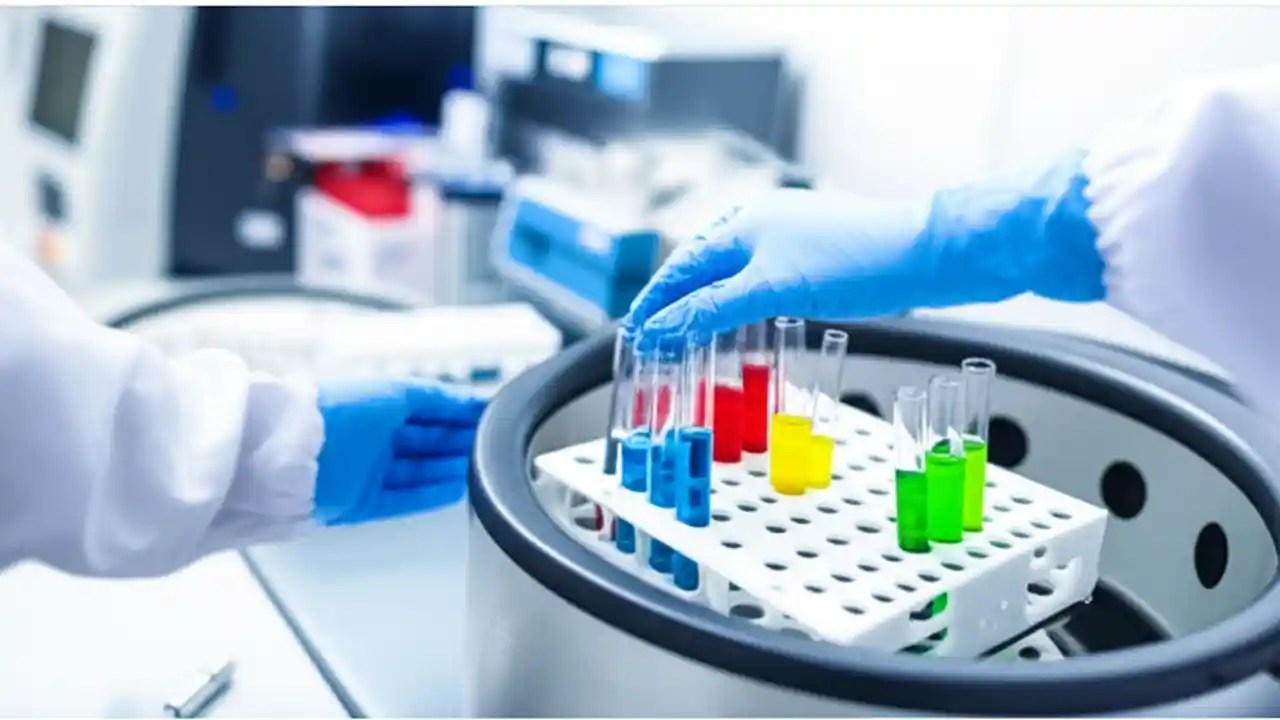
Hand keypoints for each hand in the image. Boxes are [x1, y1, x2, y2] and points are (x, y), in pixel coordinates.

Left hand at [313, 379, 485, 525]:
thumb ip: (434, 398)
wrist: (288, 456)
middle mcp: (374, 436)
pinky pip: (404, 498)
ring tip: (484, 469)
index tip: (491, 413)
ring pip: (419, 470)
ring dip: (450, 469)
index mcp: (379, 403)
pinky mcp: (361, 501)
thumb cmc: (336, 414)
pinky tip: (456, 491)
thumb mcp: (394, 394)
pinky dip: (430, 495)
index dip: (460, 409)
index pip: (430, 406)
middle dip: (460, 440)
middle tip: (497, 443)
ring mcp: (368, 470)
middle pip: (427, 439)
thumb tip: (467, 399)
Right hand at [625, 151, 1104, 340]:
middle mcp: (761, 222)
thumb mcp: (774, 289)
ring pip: (731, 270)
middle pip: (702, 265)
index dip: (655, 300)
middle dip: (674, 300)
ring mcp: (790, 235)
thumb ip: (715, 307)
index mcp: (744, 223)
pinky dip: (737, 297)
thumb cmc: (857, 262)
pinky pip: (759, 275)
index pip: (682, 267)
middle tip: (650, 333)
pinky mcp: (816, 252)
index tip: (632, 329)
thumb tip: (663, 326)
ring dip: (704, 300)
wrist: (931, 253)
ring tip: (685, 329)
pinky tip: (743, 313)